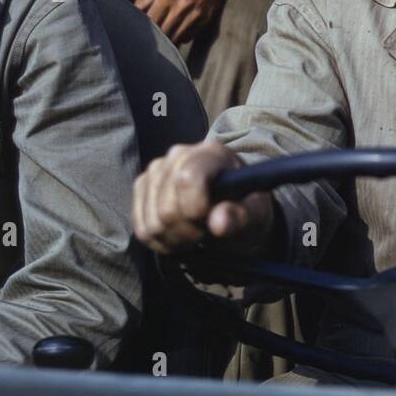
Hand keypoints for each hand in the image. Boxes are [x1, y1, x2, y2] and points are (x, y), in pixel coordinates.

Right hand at [132, 140, 273, 255]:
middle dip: (189, 231)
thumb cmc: (245, 208)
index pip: (187, 178)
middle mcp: (178, 155)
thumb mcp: (254, 214)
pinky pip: (140, 228)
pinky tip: (179, 235)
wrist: (231, 208)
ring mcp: (156, 170)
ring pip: (152, 222)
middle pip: (167, 208)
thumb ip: (240, 216)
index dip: (195, 209)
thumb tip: (220, 224)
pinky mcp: (142, 188)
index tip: (212, 223)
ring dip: (176, 239)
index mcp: (211, 153)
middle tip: (206, 231)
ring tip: (195, 234)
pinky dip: (161, 241)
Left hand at [134, 0, 235, 43]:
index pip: (151, 20)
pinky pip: (188, 37)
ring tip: (163, 41)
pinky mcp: (204, 21)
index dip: (143, 30)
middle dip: (155, 38)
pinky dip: (181, 37)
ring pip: (175, 38)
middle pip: (163, 32)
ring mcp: (194, 14)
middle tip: (149, 42)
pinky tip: (179, 32)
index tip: (139, 34)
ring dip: (168, 41)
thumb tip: (133, 14)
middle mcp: (181, 5)